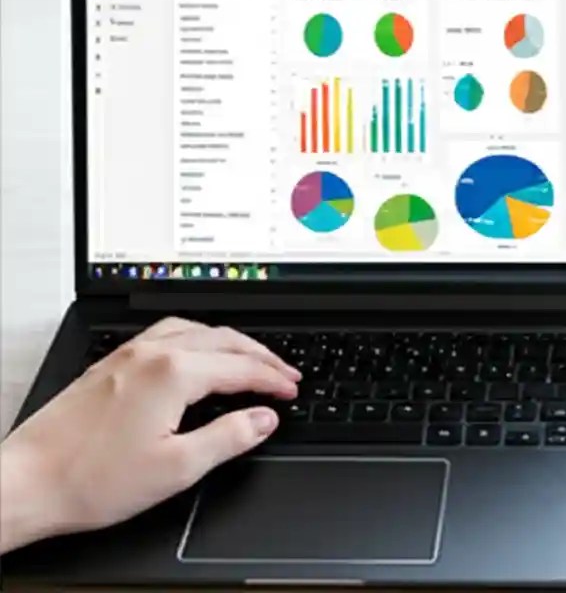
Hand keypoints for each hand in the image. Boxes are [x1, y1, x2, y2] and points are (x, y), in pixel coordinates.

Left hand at [0, 318, 299, 552]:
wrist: (25, 483)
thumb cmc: (91, 479)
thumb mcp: (178, 468)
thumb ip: (230, 437)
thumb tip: (263, 418)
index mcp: (172, 373)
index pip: (241, 367)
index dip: (274, 380)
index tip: (292, 392)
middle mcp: (150, 354)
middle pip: (223, 339)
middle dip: (261, 356)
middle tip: (284, 375)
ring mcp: (125, 355)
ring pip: (194, 330)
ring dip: (230, 342)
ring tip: (250, 358)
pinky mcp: (108, 365)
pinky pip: (166, 334)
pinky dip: (198, 339)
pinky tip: (197, 354)